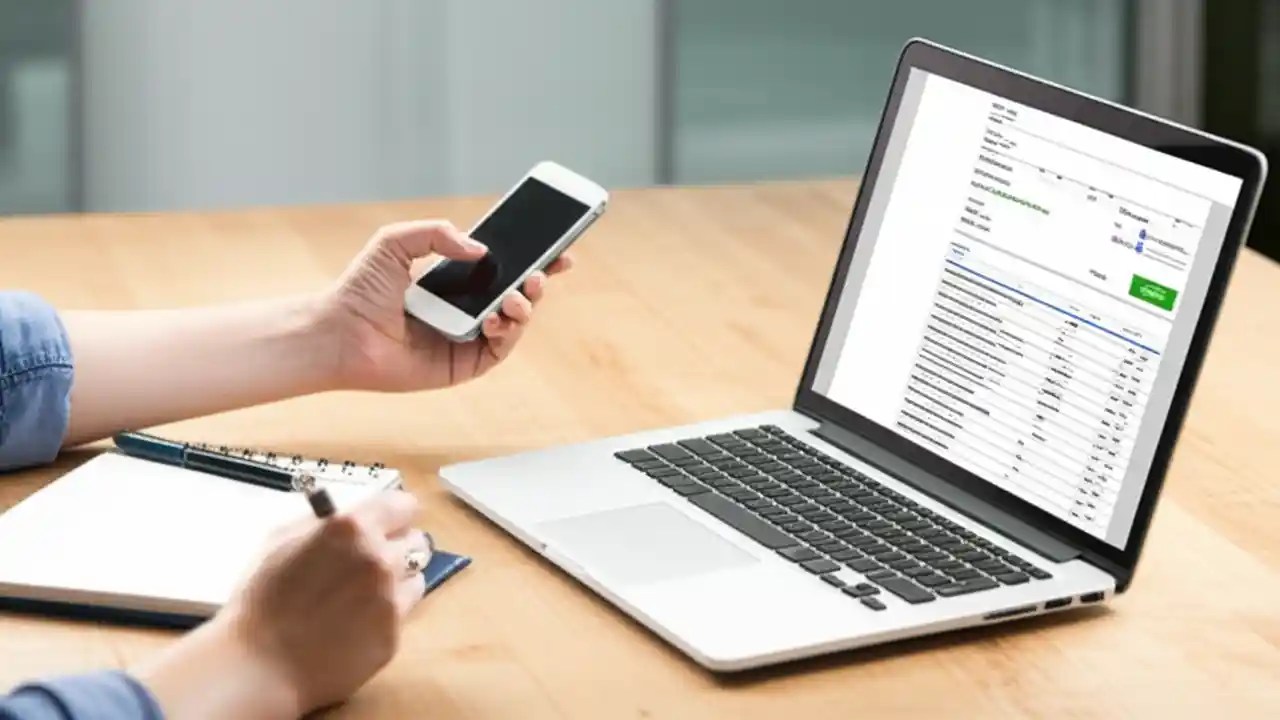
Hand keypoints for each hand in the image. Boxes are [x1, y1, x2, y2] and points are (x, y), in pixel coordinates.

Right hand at [136, 492, 429, 718]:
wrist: (257, 665)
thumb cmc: (260, 599)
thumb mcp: (282, 540)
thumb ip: (324, 523)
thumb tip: (349, 517)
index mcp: (352, 528)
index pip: (403, 505)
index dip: (393, 514)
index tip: (385, 523)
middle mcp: (380, 559)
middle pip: (417, 542)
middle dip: (397, 547)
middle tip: (371, 561)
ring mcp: (390, 599)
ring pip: (415, 578)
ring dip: (397, 581)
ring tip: (363, 596)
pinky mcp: (393, 635)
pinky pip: (401, 615)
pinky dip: (384, 615)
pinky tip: (353, 625)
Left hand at [324, 220, 573, 391]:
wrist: (340, 331)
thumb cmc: (361, 290)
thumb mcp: (396, 242)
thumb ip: (436, 234)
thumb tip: (480, 250)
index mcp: (454, 282)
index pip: (502, 269)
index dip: (530, 260)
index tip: (556, 249)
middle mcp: (465, 310)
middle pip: (516, 296)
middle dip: (537, 283)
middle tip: (544, 272)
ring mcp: (466, 338)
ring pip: (513, 324)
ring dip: (524, 308)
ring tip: (518, 296)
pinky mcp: (462, 365)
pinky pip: (498, 350)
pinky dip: (507, 334)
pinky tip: (496, 319)